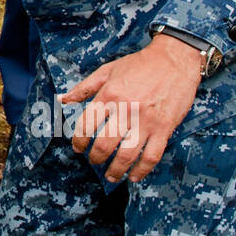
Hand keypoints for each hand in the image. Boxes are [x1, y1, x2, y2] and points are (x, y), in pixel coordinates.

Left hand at [61, 33, 203, 183]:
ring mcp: (146, 121)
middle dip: (95, 158)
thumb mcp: (108, 70)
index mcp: (109, 95)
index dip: (79, 141)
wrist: (174, 59)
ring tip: (111, 175)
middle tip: (94, 162)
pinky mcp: (164, 128)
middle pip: (104, 143)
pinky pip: (151, 156)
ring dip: (115, 170)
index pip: (86, 125)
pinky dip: (142, 170)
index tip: (78, 148)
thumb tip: (62, 99)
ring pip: (126, 154)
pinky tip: (134, 176)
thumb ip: (84, 88)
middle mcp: (125, 110)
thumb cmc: (139, 64)